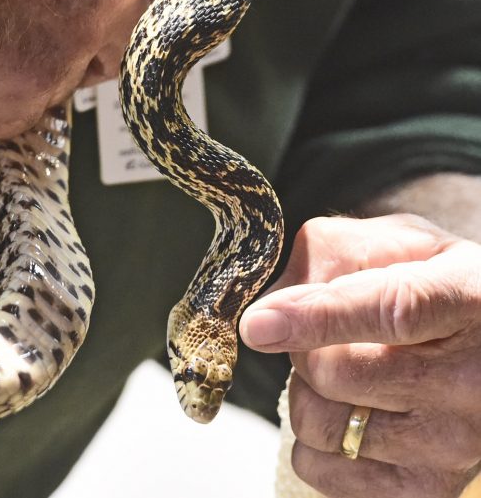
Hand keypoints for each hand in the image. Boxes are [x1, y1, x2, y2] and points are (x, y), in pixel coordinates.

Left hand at [240, 213, 480, 497]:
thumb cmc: (438, 286)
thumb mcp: (400, 244)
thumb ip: (333, 254)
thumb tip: (273, 306)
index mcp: (468, 299)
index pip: (389, 311)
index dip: (317, 318)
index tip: (259, 324)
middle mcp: (472, 380)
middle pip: (338, 374)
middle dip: (302, 349)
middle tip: (320, 337)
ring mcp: (456, 444)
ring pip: (324, 427)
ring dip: (306, 395)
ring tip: (340, 373)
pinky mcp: (428, 489)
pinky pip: (326, 472)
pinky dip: (314, 443)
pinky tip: (344, 413)